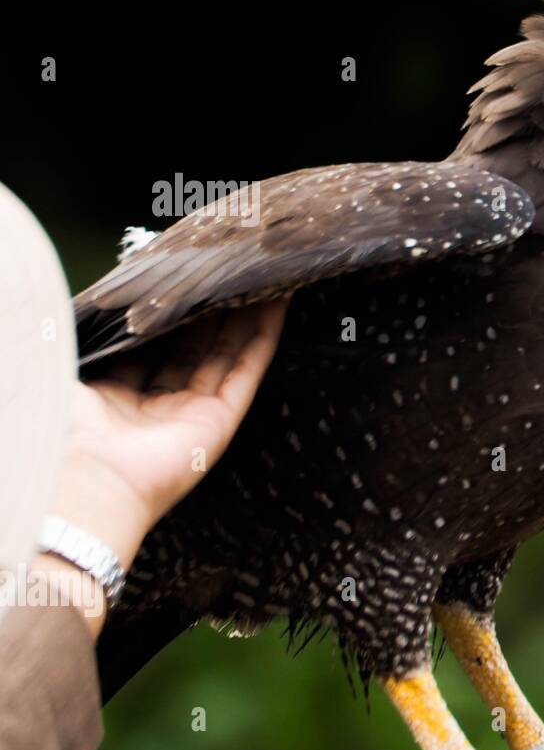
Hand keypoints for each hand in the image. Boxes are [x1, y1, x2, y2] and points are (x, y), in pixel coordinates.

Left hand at [44, 300, 288, 634]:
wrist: (85, 479)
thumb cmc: (62, 430)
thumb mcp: (62, 367)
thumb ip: (80, 335)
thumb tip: (89, 299)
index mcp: (115, 397)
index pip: (150, 347)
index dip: (168, 315)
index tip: (183, 280)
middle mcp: (157, 407)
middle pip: (193, 348)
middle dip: (213, 310)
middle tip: (229, 270)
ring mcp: (193, 414)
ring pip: (225, 354)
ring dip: (244, 316)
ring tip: (261, 276)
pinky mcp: (220, 420)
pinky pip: (246, 371)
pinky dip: (263, 337)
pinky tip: (275, 304)